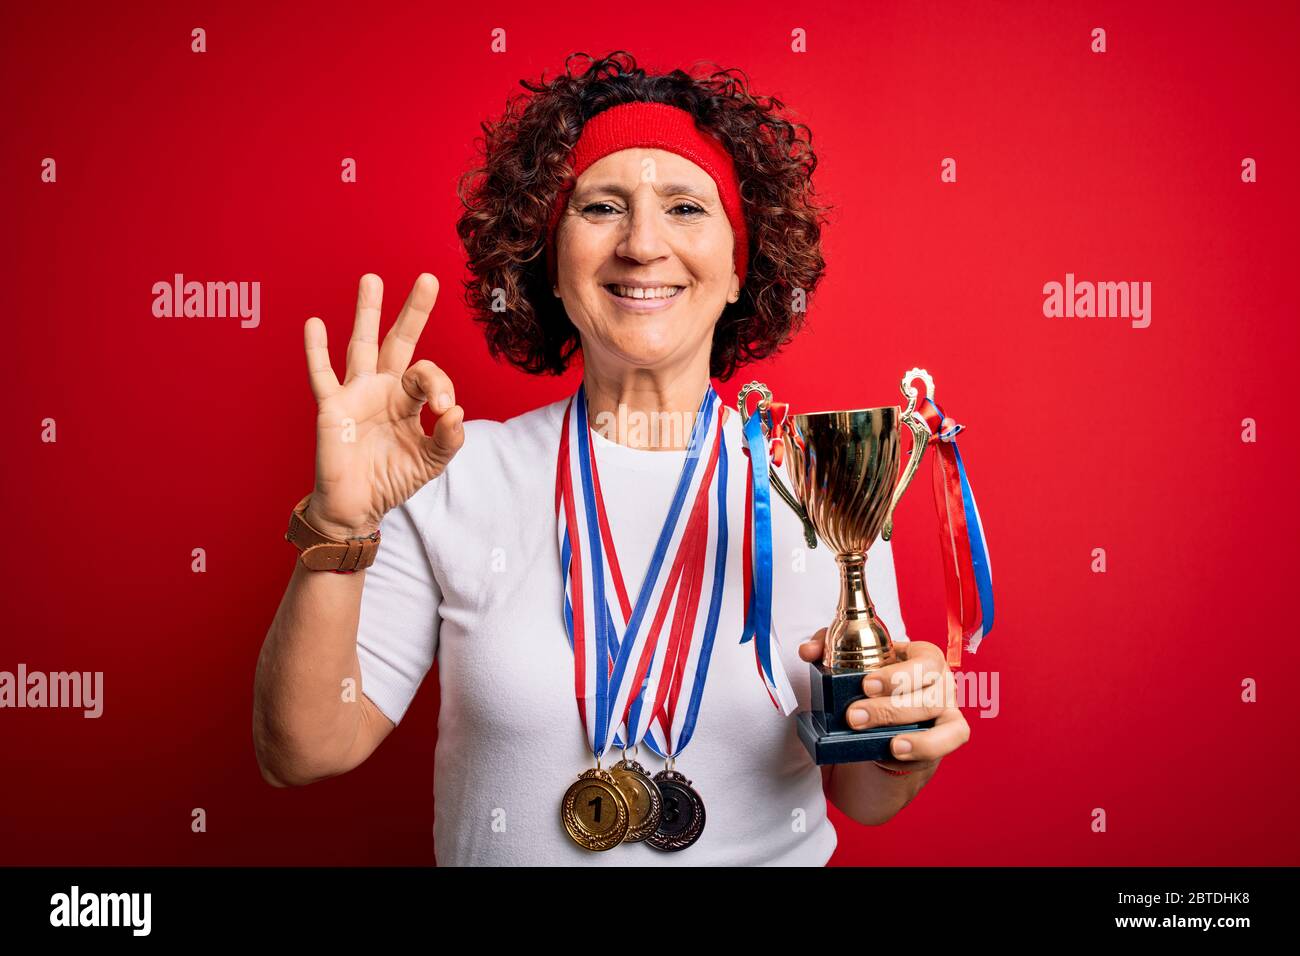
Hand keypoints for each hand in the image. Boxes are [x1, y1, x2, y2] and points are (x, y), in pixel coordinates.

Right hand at [302, 273, 464, 538]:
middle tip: (428, 279)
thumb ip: (448, 440)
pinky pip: (322, 375)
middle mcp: (384, 389)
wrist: (357, 507)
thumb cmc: (392, 480)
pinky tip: (315, 324)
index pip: (428, 375)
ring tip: (372, 280)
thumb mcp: (431, 463)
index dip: (440, 385)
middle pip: (399, 342)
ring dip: (367, 313)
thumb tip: (456, 412)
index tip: (444, 409)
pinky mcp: (332, 408)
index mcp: (409, 400)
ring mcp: (356, 394)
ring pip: (362, 346)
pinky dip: (317, 351)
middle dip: (413, 312)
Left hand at [798, 629, 969, 770]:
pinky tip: (896, 751)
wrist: (885, 723)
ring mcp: (947, 711)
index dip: (897, 675)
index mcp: (923, 657)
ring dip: (910, 733)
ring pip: (942, 720)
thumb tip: (807, 651)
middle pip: (929, 694)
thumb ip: (827, 648)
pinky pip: (945, 744)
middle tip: (854, 716)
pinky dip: (923, 748)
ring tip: (885, 742)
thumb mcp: (852, 662)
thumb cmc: (873, 684)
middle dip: (889, 709)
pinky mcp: (948, 737)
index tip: (865, 685)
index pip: (924, 660)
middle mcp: (941, 683)